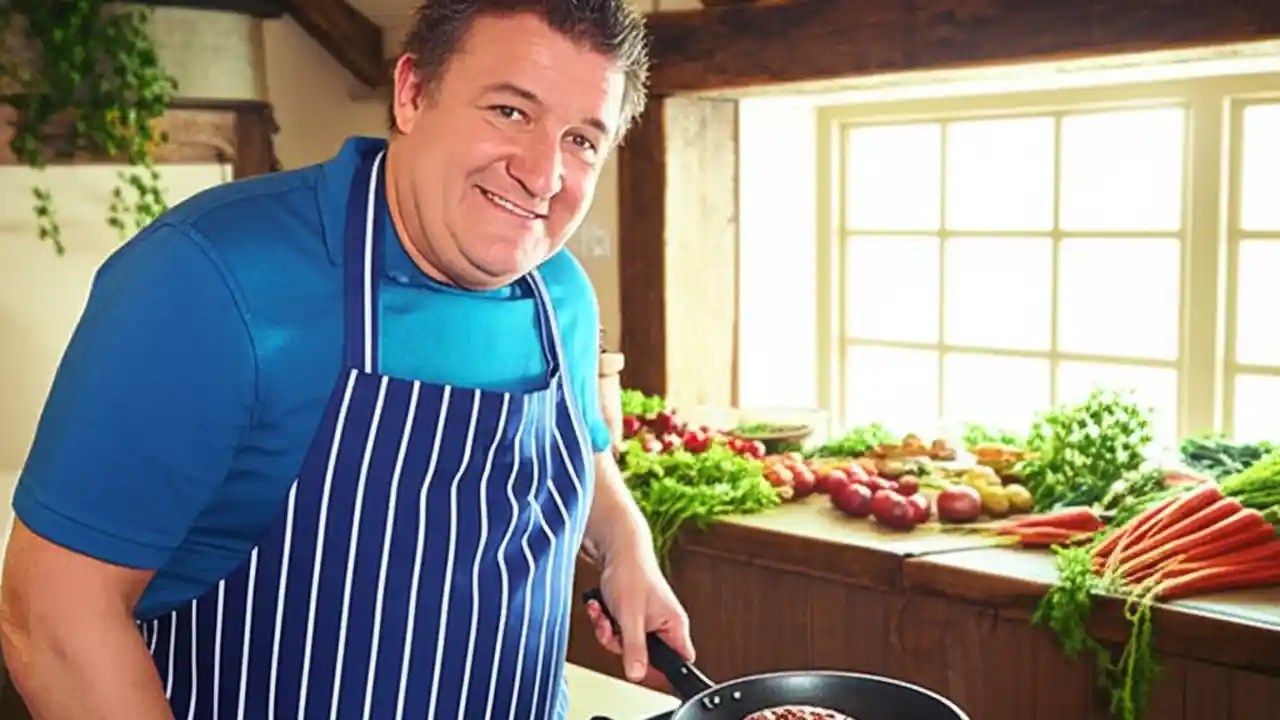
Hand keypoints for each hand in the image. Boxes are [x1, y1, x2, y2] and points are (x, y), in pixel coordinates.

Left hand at [584, 554, 694, 684]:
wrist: (617, 549)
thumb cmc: (631, 574)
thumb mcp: (631, 618)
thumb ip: (635, 649)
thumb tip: (637, 675)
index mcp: (674, 625)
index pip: (680, 662)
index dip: (661, 670)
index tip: (638, 665)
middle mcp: (664, 624)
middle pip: (645, 656)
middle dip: (620, 644)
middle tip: (612, 629)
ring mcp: (648, 620)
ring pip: (626, 644)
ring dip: (608, 630)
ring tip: (603, 613)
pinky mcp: (633, 615)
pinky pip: (618, 631)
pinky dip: (605, 621)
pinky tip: (600, 607)